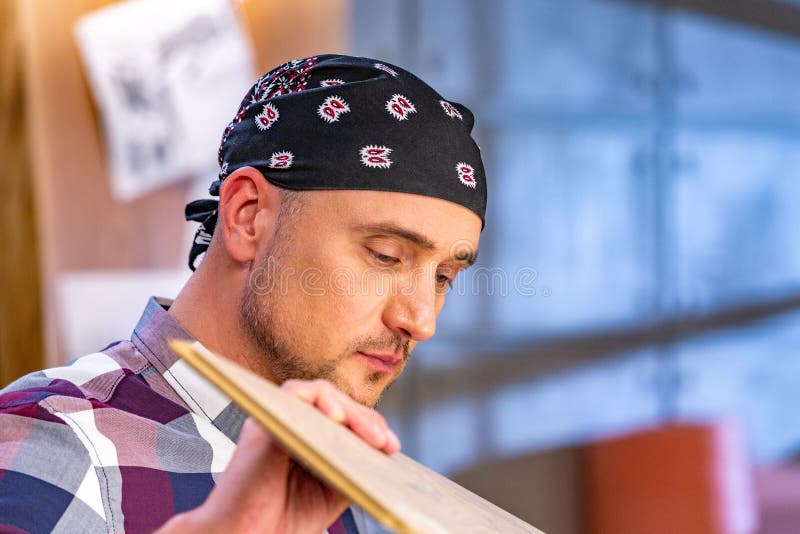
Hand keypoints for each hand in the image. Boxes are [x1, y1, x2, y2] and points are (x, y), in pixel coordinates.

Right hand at [158, 379, 400, 533]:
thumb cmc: (281, 521)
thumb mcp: (332, 491)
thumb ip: (353, 465)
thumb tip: (384, 449)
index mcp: (309, 437)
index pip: (345, 417)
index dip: (370, 426)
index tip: (391, 447)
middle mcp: (292, 423)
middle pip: (337, 403)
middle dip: (366, 420)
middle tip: (384, 443)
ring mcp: (278, 419)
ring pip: (321, 394)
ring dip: (350, 411)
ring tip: (371, 436)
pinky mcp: (263, 422)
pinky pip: (294, 394)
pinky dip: (318, 400)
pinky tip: (337, 419)